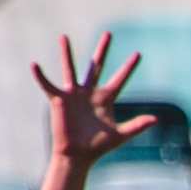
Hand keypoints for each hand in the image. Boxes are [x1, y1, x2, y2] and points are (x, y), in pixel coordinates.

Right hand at [31, 33, 157, 163]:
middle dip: (102, 51)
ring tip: (64, 37)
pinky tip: (34, 65)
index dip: (129, 68)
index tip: (138, 54)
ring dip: (67, 54)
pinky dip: (40, 76)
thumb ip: (137, 125)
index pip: (120, 79)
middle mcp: (89, 93)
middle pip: (97, 67)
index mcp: (105, 99)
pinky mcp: (59, 100)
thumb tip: (156, 119)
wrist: (78, 155)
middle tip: (109, 34)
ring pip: (71, 69)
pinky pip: (48, 85)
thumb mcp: (120, 135)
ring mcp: (73, 94)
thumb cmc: (98, 146)